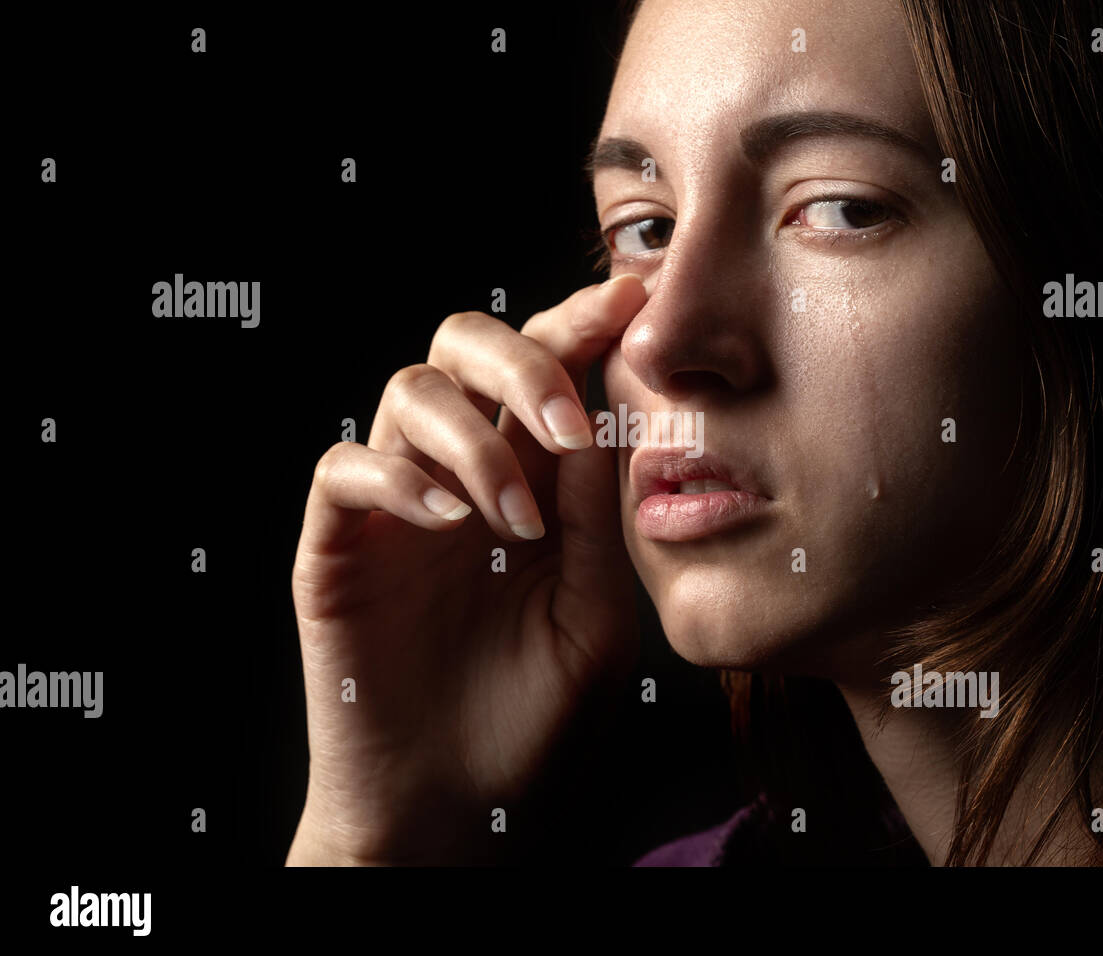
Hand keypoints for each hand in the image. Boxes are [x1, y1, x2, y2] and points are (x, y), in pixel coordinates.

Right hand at [286, 275, 646, 863]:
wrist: (455, 802)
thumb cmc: (533, 712)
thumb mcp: (593, 611)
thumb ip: (595, 516)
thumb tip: (610, 411)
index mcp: (526, 475)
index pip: (545, 364)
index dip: (582, 321)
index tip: (634, 301)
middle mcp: (458, 471)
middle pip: (464, 342)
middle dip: (522, 358)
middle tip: (565, 424)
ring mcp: (394, 503)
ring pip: (406, 390)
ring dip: (471, 439)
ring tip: (511, 522)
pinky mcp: (336, 544)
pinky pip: (343, 467)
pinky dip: (399, 477)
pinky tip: (451, 525)